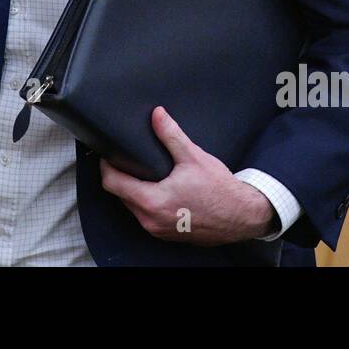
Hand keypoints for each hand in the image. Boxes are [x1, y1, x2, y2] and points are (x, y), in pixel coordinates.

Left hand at [98, 105, 278, 244]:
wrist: (242, 216)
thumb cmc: (220, 190)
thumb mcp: (193, 157)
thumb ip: (170, 135)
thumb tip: (156, 115)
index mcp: (152, 201)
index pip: (112, 183)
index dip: (106, 166)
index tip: (108, 154)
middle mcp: (150, 220)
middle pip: (120, 196)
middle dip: (120, 177)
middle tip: (126, 159)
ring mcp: (158, 230)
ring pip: (132, 207)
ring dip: (133, 191)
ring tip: (142, 172)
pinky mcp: (167, 234)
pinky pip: (146, 217)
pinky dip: (146, 202)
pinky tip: (157, 189)